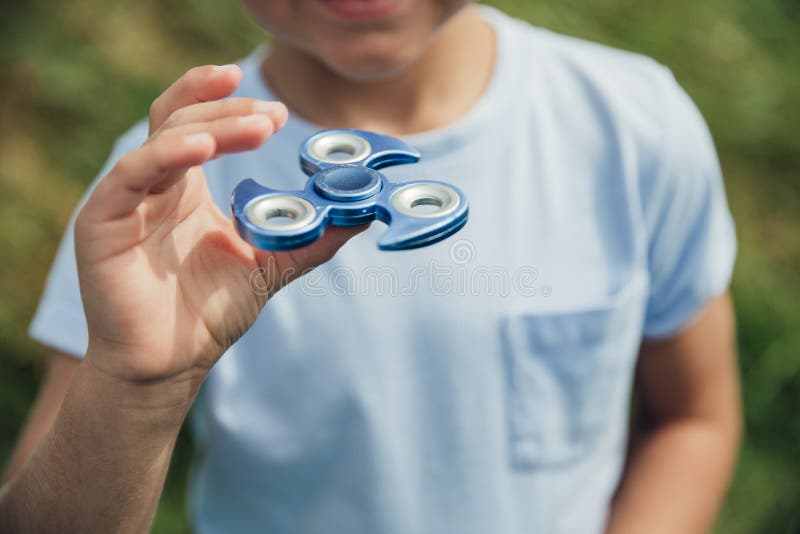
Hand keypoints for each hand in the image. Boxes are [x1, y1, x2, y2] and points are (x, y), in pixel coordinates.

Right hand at [74, 65, 364, 384]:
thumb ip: (312, 237)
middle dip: (230, 110)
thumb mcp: (271, 264)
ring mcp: (126, 198)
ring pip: (163, 137)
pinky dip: (166, 154)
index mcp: (185, 188)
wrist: (170, 365)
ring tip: (258, 127)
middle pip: (183, 119)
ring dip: (213, 126)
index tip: (277, 109)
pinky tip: (203, 148)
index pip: (199, 124)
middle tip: (274, 115)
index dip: (232, 106)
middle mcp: (154, 185)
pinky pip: (130, 174)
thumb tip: (362, 210)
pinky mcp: (101, 220)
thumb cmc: (209, 314)